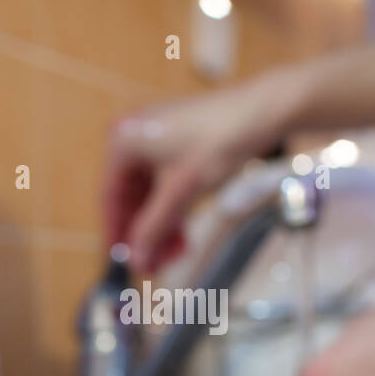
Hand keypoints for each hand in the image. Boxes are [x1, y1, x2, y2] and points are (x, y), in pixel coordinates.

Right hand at [102, 71, 303, 270]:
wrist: (264, 111)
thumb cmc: (220, 139)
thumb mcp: (182, 189)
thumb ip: (155, 226)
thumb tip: (136, 259)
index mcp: (124, 139)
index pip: (110, 195)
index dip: (116, 231)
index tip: (121, 260)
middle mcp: (134, 135)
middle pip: (130, 196)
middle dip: (143, 232)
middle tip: (154, 264)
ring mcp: (156, 138)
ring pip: (150, 193)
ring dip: (160, 224)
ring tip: (175, 252)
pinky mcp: (177, 143)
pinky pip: (165, 183)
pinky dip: (172, 208)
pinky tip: (183, 232)